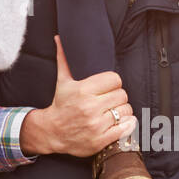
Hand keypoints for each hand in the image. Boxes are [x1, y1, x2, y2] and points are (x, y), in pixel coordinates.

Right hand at [20, 35, 135, 156]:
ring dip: (121, 111)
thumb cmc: (60, 105)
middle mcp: (90, 108)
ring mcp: (96, 125)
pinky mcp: (101, 140)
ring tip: (111, 111)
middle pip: (122, 95)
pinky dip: (126, 124)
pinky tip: (117, 122)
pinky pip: (126, 128)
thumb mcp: (62, 82)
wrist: (52, 132)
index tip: (108, 87)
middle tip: (109, 100)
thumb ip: (64, 59)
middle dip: (117, 97)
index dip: (113, 82)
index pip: (115, 80)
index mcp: (82, 91)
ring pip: (126, 111)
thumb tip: (60, 39)